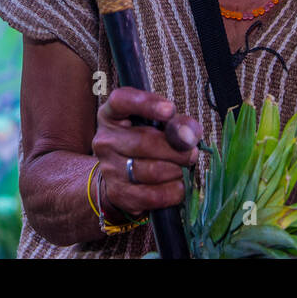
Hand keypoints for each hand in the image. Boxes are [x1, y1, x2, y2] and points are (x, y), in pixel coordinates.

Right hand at [92, 87, 201, 219]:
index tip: (170, 110)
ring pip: (151, 171)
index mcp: (111, 115)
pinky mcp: (118, 193)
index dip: (146, 104)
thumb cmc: (145, 141)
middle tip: (192, 153)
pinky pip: (152, 195)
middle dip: (175, 149)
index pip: (122, 101)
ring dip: (176, 171)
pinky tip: (178, 185)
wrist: (123, 174)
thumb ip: (177, 123)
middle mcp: (105, 140)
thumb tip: (189, 135)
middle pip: (143, 142)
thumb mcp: (158, 124)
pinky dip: (173, 191)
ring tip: (184, 168)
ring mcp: (109, 168)